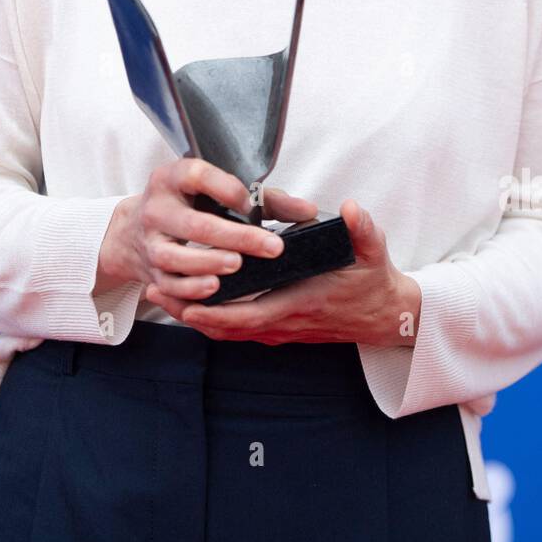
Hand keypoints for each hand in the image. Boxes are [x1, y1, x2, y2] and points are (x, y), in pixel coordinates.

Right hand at [94, 157, 319, 300]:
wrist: (136, 230)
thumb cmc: (192, 205)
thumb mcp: (221, 192)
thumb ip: (267, 201)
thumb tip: (308, 211)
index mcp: (173, 178)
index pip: (196, 176)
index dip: (225, 188)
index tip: (251, 203)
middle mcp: (157, 208)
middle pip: (193, 224)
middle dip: (234, 237)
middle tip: (270, 247)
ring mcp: (150, 241)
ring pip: (175, 257)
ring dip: (207, 263)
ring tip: (236, 266)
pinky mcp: (150, 270)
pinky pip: (168, 284)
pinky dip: (191, 289)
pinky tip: (215, 290)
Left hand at [145, 199, 422, 348]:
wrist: (384, 314)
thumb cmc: (373, 280)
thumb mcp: (373, 251)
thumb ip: (362, 229)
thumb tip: (352, 209)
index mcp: (303, 301)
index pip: (253, 313)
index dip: (218, 311)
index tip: (188, 298)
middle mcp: (287, 322)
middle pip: (228, 327)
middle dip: (190, 312)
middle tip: (156, 292)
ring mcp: (282, 330)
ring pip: (229, 331)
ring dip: (194, 317)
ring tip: (161, 295)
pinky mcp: (280, 329)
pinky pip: (238, 330)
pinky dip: (211, 321)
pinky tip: (190, 304)